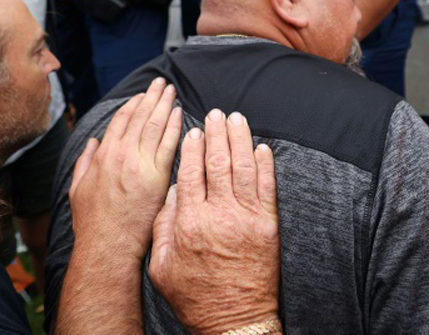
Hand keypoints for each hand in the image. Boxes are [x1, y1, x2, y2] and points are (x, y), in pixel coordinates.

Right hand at [69, 77, 181, 259]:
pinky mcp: (157, 177)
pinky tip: (180, 114)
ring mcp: (140, 164)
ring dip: (165, 105)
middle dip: (152, 97)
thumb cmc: (93, 223)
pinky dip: (175, 127)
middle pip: (141, 116)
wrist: (108, 246)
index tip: (143, 94)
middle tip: (162, 83)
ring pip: (156, 125)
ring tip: (172, 92)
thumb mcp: (77, 188)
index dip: (133, 104)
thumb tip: (92, 143)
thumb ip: (85, 161)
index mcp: (103, 155)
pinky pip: (169, 145)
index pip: (121, 120)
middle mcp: (121, 154)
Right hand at [150, 110, 280, 334]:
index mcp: (189, 222)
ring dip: (239, 139)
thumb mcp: (161, 266)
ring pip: (243, 168)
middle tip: (216, 114)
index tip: (193, 131)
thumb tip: (173, 192)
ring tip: (236, 119)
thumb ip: (163, 226)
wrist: (234, 320)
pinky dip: (265, 164)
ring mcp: (245, 218)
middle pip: (217, 162)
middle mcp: (218, 214)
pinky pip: (267, 187)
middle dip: (216, 133)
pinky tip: (261, 147)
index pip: (190, 172)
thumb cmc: (194, 297)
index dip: (192, 147)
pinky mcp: (268, 226)